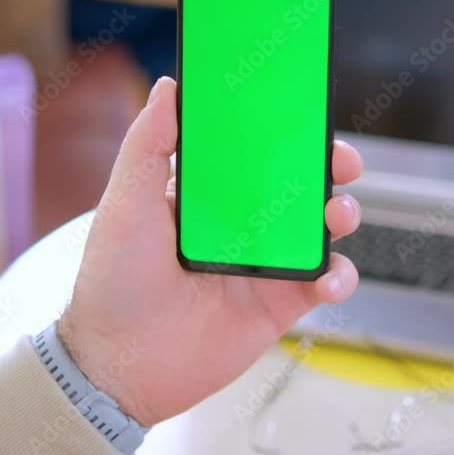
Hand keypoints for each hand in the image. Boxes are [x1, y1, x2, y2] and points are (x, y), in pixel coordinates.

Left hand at [59, 77, 362, 425]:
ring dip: (340, 214)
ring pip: (319, 229)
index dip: (283, 130)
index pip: (254, 151)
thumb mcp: (125, 204)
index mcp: (207, 196)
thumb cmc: (112, 283)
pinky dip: (339, 275)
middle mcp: (241, 225)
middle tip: (341, 160)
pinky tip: (327, 277)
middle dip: (328, 167)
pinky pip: (324, 282)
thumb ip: (149, 145)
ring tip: (336, 216)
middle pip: (298, 184)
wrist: (119, 367)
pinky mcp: (280, 303)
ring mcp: (264, 263)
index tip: (305, 110)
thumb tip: (170, 87)